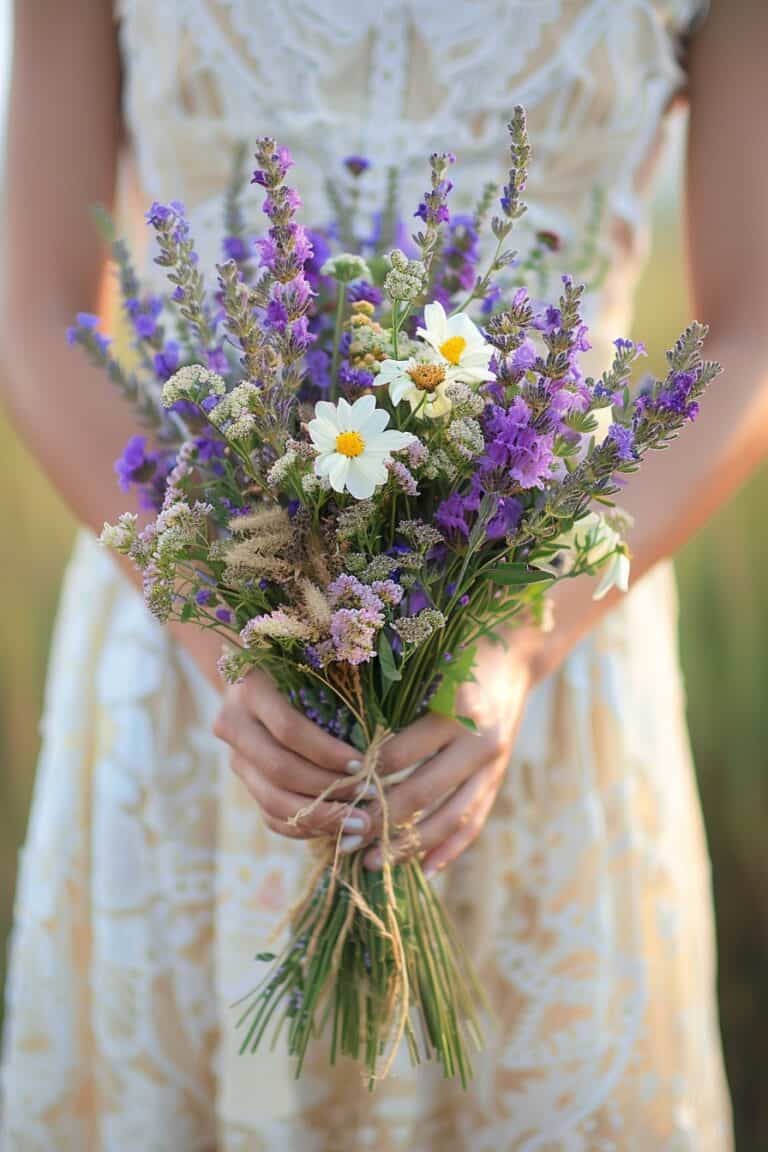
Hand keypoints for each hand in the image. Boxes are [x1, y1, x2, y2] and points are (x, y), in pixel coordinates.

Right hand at [214, 669, 372, 842]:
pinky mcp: (244, 782)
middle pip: (279, 770)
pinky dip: (305, 827)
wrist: (257, 679)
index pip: (289, 730)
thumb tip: (381, 734)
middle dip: (328, 789)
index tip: (365, 764)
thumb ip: (339, 688)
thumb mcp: (316, 666)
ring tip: (359, 822)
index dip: (327, 752)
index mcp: (250, 689)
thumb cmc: (303, 668)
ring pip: (272, 800)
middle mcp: (233, 724)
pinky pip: (270, 816)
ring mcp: (235, 757)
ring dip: (320, 817)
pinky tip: (337, 827)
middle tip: (369, 797)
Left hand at [363, 635, 533, 877]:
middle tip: (343, 841)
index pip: (400, 755)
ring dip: (409, 845)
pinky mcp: (499, 779)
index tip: (332, 793)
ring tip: (373, 864)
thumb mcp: (425, 666)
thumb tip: (340, 736)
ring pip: (449, 817)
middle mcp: (479, 742)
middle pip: (421, 792)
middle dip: (380, 820)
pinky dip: (450, 849)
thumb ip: (389, 698)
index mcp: (456, 710)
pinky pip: (475, 822)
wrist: (516, 657)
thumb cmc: (456, 655)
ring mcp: (493, 765)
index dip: (365, 777)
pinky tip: (424, 870)